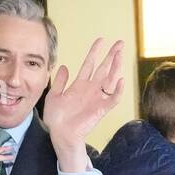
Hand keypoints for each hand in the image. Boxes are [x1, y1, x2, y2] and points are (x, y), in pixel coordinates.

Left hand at [45, 38, 124, 168]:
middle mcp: (91, 89)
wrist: (59, 133)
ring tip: (120, 55)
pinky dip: (118, 91)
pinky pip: (112, 99)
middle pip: (104, 68)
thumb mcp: (53, 95)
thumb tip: (64, 66)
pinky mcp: (101, 109)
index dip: (95, 52)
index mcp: (80, 84)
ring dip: (116, 67)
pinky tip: (120, 80)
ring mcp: (97, 98)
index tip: (101, 40)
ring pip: (110, 80)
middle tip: (120, 43)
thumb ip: (59, 81)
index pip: (90, 64)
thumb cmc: (56, 118)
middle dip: (112, 55)